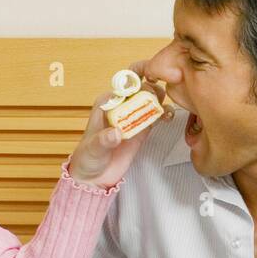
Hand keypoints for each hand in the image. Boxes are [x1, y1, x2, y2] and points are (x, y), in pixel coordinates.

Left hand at [68, 60, 172, 188]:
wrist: (94, 178)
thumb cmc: (87, 159)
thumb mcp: (93, 149)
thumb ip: (104, 140)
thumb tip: (116, 133)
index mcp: (106, 104)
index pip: (123, 85)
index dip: (137, 79)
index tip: (148, 80)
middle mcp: (121, 107)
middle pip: (140, 89)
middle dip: (151, 89)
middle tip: (157, 98)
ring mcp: (132, 118)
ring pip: (149, 101)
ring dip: (160, 100)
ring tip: (165, 108)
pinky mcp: (141, 130)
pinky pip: (155, 117)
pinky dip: (163, 114)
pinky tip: (168, 117)